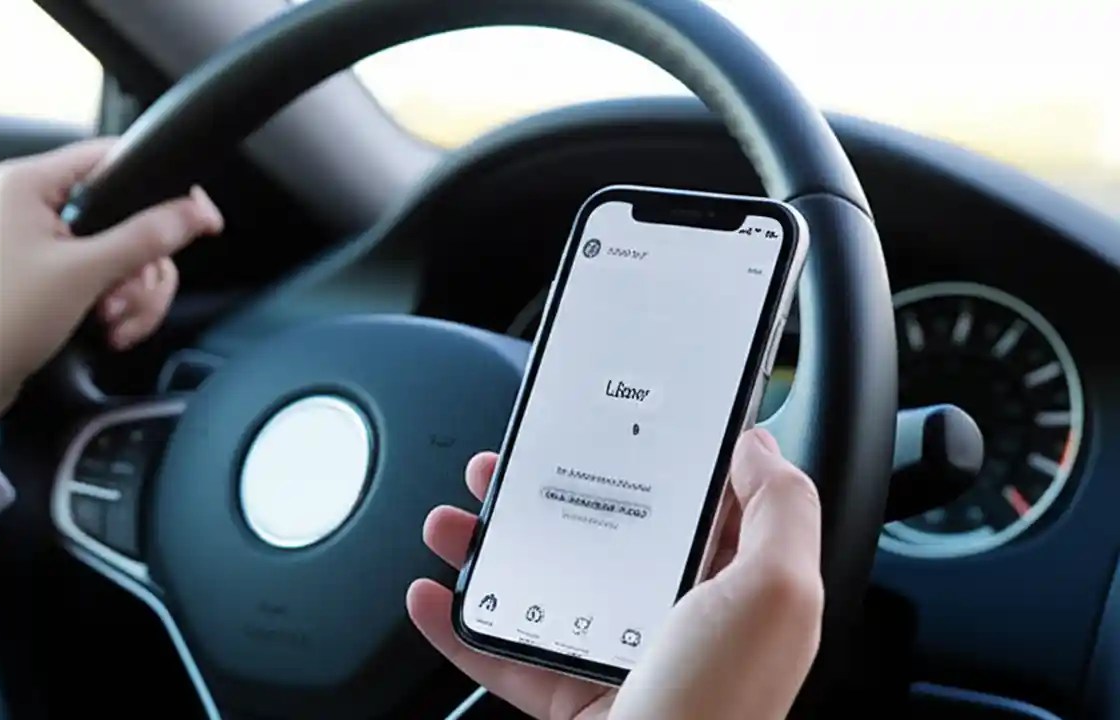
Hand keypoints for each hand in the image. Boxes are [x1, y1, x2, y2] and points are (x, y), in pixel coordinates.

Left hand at [0, 138, 223, 434]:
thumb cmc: (5, 320)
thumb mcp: (86, 273)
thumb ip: (146, 237)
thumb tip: (198, 211)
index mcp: (30, 182)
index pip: (115, 160)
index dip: (164, 189)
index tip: (202, 221)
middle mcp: (34, 202)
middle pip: (128, 215)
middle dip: (141, 268)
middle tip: (127, 300)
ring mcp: (42, 238)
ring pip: (123, 251)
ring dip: (133, 293)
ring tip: (115, 323)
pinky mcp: (50, 271)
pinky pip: (105, 274)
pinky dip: (117, 302)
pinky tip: (110, 330)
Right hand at [407, 428, 822, 719]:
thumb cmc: (719, 708)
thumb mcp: (777, 593)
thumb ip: (781, 510)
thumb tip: (760, 446)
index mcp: (732, 593)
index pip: (697, 509)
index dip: (653, 462)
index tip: (612, 428)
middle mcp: (678, 626)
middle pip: (604, 539)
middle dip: (549, 498)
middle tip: (509, 470)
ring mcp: (620, 663)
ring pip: (547, 588)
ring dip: (490, 551)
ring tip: (454, 523)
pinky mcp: (572, 702)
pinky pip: (506, 657)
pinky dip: (460, 628)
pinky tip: (433, 599)